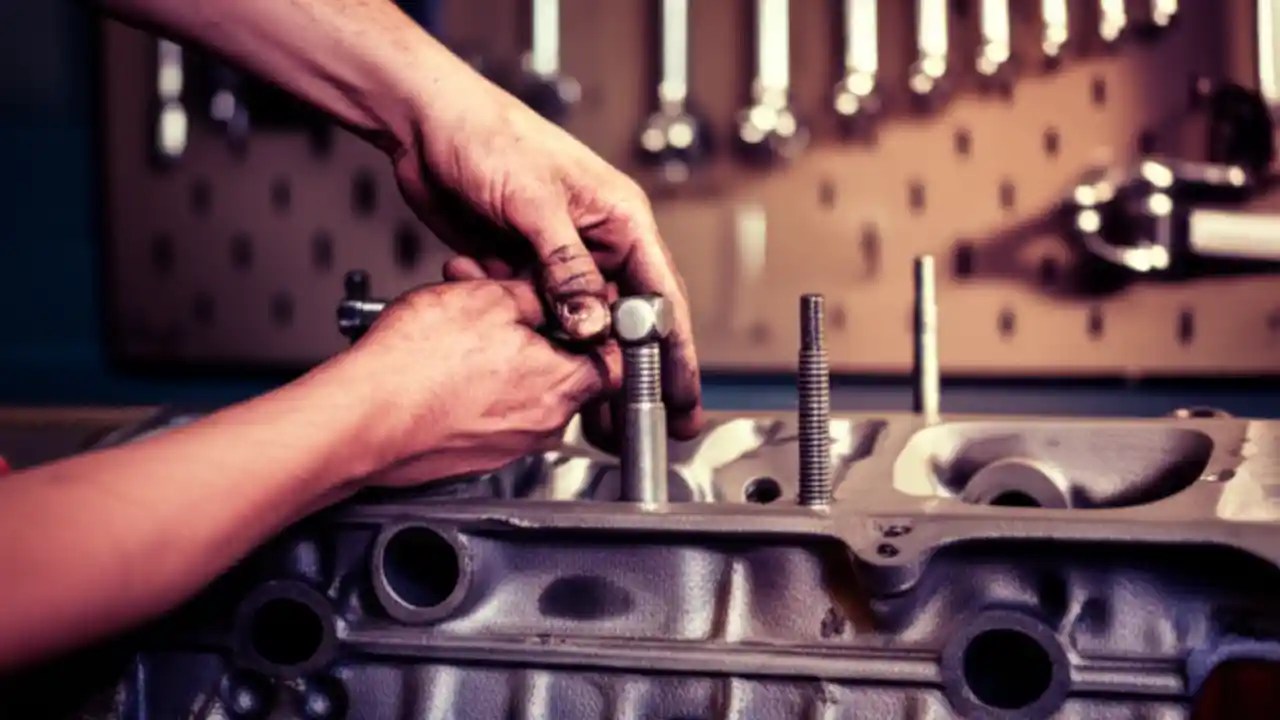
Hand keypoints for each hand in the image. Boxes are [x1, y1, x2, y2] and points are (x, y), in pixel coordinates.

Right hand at [332, 280, 617, 485]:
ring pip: (522, 386)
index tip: (580, 305)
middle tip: (501, 299)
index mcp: (563, 385)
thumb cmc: (417, 365)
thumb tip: (557, 291)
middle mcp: (544, 424)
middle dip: (534, 327)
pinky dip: (476, 380)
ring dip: (500, 350)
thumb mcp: (490, 297)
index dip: (599, 324)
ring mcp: (508, 444)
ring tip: (460, 322)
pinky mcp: (474, 453)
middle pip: (564, 368)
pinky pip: (490, 409)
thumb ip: (539, 293)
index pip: (615, 358)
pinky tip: (444, 356)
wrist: (361, 418)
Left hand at [388, 63, 702, 440]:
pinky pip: (543, 318)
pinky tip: (550, 379)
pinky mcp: (523, 268)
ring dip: (590, 369)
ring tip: (600, 419)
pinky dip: (545, 347)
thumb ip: (565, 266)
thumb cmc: (487, 133)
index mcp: (618, 217)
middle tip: (650, 423)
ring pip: (586, 326)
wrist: (424, 124)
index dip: (675, 350)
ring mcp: (559, 258)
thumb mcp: (533, 201)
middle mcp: (596, 241)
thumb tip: (591, 320)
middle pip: (627, 320)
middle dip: (637, 373)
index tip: (682, 394)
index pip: (660, 295)